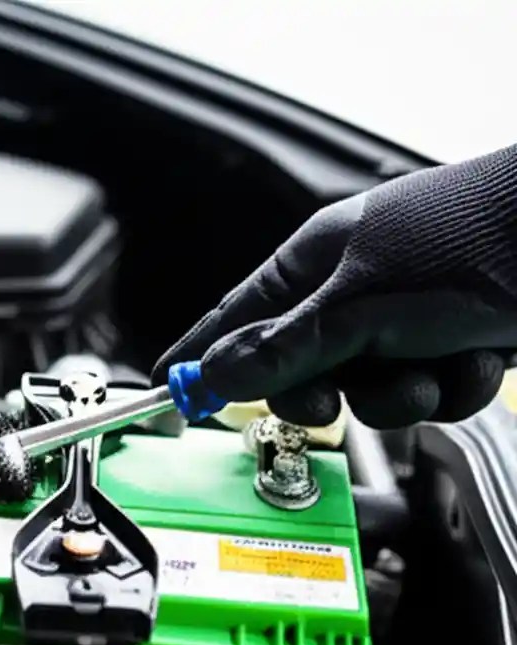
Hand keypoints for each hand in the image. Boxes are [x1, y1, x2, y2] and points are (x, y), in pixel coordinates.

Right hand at [154, 144, 516, 428]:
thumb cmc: (471, 241)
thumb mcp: (360, 306)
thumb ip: (284, 348)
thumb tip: (215, 374)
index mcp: (314, 262)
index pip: (234, 319)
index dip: (201, 359)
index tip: (169, 396)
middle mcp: (354, 289)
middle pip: (300, 369)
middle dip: (324, 392)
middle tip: (329, 402)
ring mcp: (407, 316)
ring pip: (370, 390)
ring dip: (401, 392)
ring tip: (431, 366)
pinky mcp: (456, 340)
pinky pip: (428, 391)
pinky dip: (452, 386)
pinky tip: (476, 359)